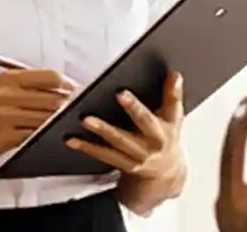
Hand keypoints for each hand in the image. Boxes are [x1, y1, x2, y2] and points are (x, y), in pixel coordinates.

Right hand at [0, 68, 74, 164]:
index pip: (50, 77)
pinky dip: (45, 135)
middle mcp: (9, 94)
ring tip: (62, 124)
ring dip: (57, 122)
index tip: (74, 92)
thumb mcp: (1, 90)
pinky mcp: (7, 136)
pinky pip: (35, 134)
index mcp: (9, 79)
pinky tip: (47, 135)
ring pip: (47, 117)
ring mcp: (8, 116)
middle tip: (73, 110)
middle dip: (66, 106)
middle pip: (53, 98)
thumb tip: (60, 89)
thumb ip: (27, 87)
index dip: (67, 85)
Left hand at [67, 71, 185, 181]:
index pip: (169, 107)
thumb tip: (173, 73)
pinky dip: (87, 147)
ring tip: (84, 119)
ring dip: (101, 130)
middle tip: (118, 94)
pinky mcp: (124, 165)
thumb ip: (172, 95)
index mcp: (168, 127)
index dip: (164, 93)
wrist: (165, 172)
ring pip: (119, 142)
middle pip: (143, 123)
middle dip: (132, 109)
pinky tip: (72, 139)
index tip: (149, 82)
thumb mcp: (174, 116)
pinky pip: (105, 155)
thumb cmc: (166, 136)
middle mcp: (155, 143)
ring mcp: (139, 156)